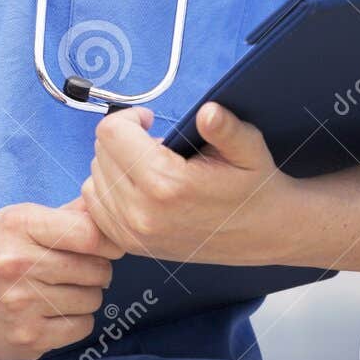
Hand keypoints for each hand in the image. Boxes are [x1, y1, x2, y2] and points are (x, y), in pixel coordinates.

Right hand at [0, 201, 124, 359]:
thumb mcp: (21, 220)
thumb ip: (66, 213)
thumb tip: (105, 203)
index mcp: (19, 226)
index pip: (87, 234)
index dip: (108, 241)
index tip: (107, 246)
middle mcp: (18, 264)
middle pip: (95, 268)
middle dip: (97, 268)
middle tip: (79, 268)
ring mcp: (22, 304)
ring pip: (92, 299)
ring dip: (87, 294)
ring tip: (64, 289)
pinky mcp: (28, 338)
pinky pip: (82, 327)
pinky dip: (77, 319)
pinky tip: (56, 311)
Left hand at [81, 103, 300, 266]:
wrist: (265, 233)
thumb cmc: (254, 185)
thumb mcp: (248, 148)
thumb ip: (225, 128)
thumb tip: (208, 113)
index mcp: (166, 184)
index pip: (111, 133)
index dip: (128, 117)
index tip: (149, 120)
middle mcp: (143, 212)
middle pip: (101, 153)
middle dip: (123, 138)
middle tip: (154, 144)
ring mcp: (135, 234)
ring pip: (94, 178)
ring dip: (114, 163)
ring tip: (148, 164)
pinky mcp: (133, 246)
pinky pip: (95, 206)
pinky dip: (107, 188)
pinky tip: (135, 184)